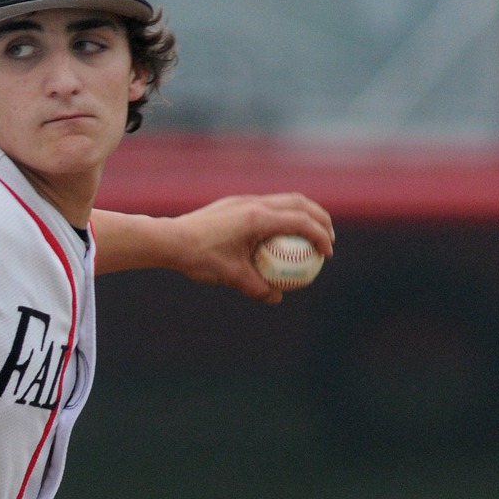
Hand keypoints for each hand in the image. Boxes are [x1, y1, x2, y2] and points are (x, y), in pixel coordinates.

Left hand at [168, 193, 333, 303]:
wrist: (170, 239)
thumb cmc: (200, 258)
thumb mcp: (231, 277)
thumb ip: (257, 287)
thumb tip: (276, 298)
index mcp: (257, 218)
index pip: (300, 222)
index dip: (320, 236)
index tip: (327, 253)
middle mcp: (254, 203)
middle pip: (300, 203)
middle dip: (320, 219)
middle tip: (328, 239)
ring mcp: (244, 200)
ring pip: (284, 200)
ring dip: (303, 214)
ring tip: (310, 235)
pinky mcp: (235, 203)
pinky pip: (268, 205)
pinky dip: (282, 216)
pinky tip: (279, 236)